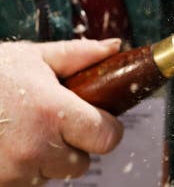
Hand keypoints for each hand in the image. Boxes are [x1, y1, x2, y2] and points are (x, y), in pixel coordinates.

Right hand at [0, 39, 124, 184]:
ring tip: (20, 132)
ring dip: (42, 160)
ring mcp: (13, 173)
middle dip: (71, 146)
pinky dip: (18, 171)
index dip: (106, 129)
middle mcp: (37, 147)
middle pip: (80, 163)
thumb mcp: (32, 58)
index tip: (97, 121)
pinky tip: (5, 147)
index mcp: (55, 113)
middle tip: (50, 124)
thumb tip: (114, 47)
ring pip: (49, 176)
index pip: (107, 138)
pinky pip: (22, 185)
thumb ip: (78, 56)